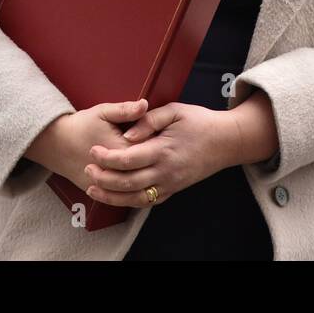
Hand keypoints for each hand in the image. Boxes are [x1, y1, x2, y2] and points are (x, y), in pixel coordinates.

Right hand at [27, 99, 147, 193]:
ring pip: (135, 187)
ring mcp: (107, 185)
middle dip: (153, 162)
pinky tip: (140, 177)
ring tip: (148, 164)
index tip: (163, 135)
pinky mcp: (101, 192)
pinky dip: (133, 189)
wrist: (56, 143)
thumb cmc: (82, 125)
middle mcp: (115, 172)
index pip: (150, 151)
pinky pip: (122, 196)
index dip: (159, 143)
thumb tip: (145, 104)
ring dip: (145, 178)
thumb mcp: (103, 112)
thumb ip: (125, 110)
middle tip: (158, 151)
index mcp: (120, 150)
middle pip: (146, 171)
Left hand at [83, 102, 235, 207]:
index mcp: (164, 150)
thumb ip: (148, 120)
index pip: (128, 159)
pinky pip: (147, 202)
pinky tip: (115, 196)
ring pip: (134, 198)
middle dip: (102, 179)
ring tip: (92, 189)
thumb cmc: (200, 122)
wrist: (226, 142)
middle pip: (127, 182)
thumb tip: (127, 135)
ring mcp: (170, 184)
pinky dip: (128, 202)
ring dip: (111, 196)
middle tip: (87, 169)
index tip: (93, 150)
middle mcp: (166, 171)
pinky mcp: (173, 190)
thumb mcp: (175, 110)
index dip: (106, 157)